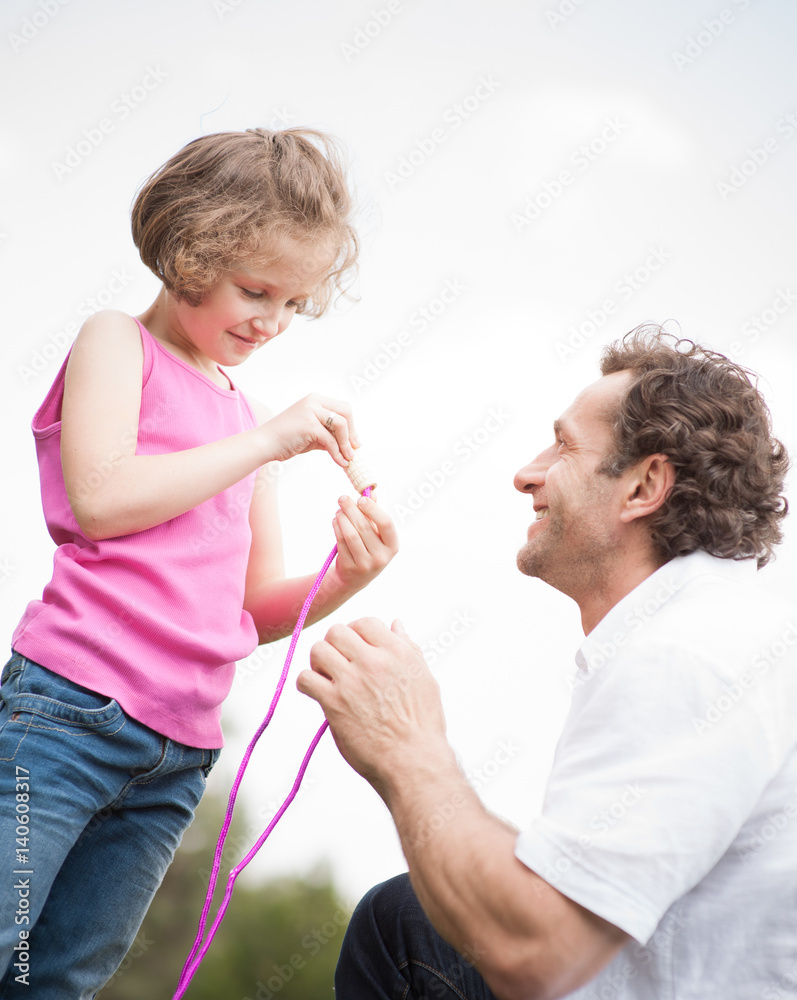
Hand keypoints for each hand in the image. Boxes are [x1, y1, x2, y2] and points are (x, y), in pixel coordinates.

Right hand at [260, 394, 358, 467]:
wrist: (264, 444)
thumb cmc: (286, 440)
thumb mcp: (311, 434)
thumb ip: (328, 434)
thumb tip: (348, 445)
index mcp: (315, 400)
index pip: (342, 408)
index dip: (352, 425)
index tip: (354, 441)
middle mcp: (314, 401)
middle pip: (346, 412)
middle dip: (352, 432)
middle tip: (354, 449)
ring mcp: (311, 411)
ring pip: (341, 425)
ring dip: (346, 444)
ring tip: (348, 458)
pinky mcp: (309, 425)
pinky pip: (330, 440)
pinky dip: (337, 453)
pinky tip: (340, 462)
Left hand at [297, 618, 447, 795]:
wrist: (413, 761)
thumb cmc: (422, 725)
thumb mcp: (424, 679)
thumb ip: (408, 648)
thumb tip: (396, 624)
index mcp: (397, 651)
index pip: (365, 622)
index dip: (356, 633)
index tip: (355, 650)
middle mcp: (373, 661)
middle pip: (337, 632)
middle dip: (335, 645)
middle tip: (339, 664)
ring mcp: (351, 681)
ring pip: (318, 650)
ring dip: (318, 662)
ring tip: (327, 677)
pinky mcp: (334, 702)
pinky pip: (306, 679)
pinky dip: (306, 684)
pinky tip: (318, 693)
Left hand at [327, 494, 398, 594]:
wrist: (354, 578)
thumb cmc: (367, 549)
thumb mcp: (375, 535)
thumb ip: (374, 515)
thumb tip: (371, 493)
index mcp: (392, 546)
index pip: (386, 523)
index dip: (373, 509)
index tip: (361, 498)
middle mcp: (381, 557)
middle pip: (364, 526)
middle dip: (351, 509)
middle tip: (343, 498)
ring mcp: (365, 565)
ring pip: (351, 534)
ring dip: (342, 518)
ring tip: (339, 510)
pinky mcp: (349, 567)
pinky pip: (341, 542)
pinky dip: (337, 528)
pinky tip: (336, 521)